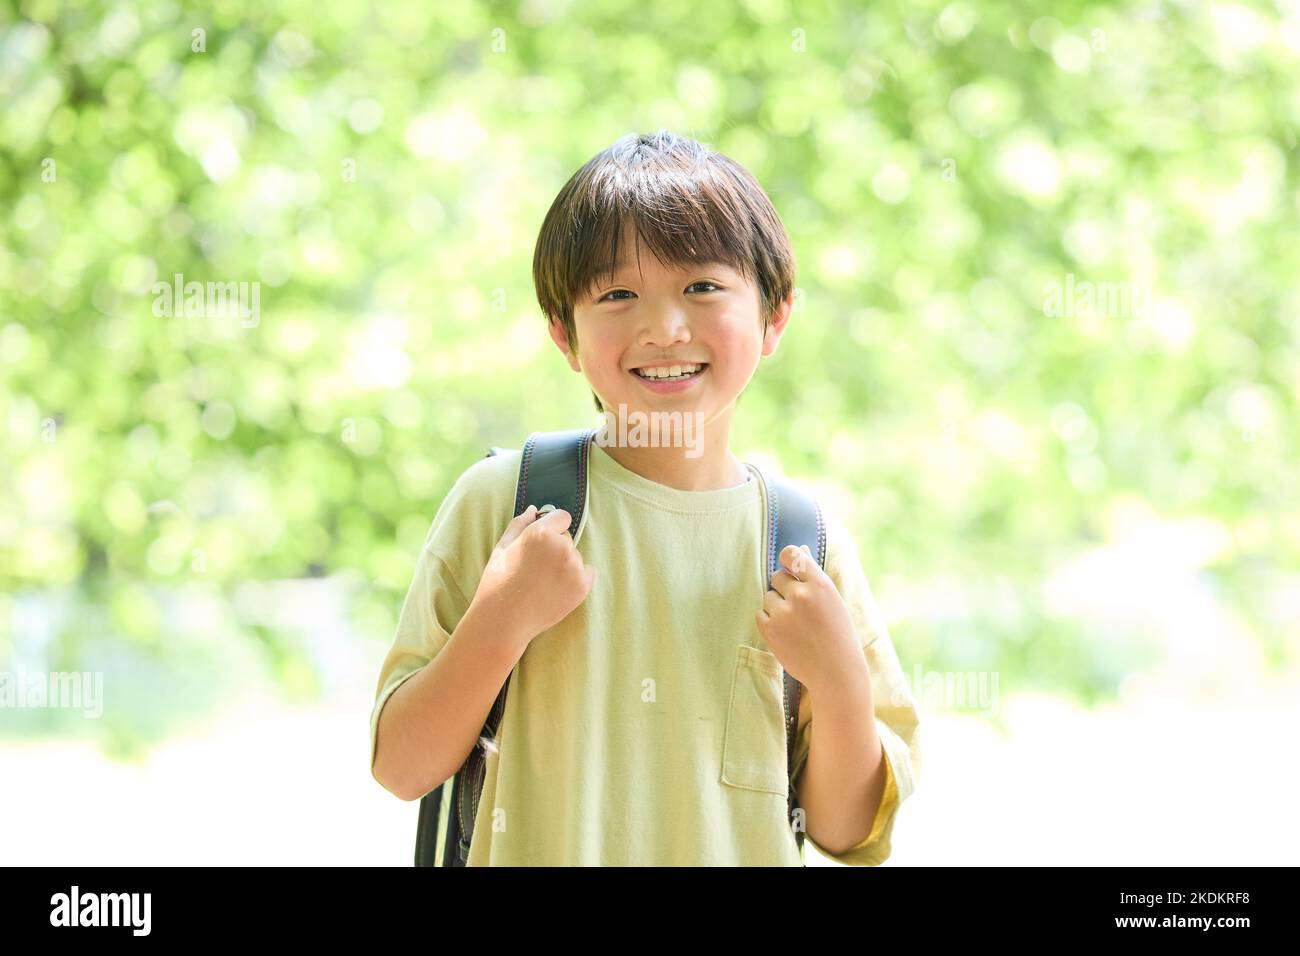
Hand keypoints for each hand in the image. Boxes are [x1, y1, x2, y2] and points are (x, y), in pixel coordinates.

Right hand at [471, 505, 594, 652]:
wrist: (503, 621)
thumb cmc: (498, 582)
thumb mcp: (502, 547)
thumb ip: (520, 524)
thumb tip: (534, 510)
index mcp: (541, 533)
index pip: (562, 516)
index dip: (551, 527)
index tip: (541, 541)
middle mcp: (562, 547)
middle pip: (567, 537)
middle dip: (555, 547)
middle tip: (535, 567)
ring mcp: (575, 568)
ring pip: (575, 556)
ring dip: (564, 564)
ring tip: (542, 582)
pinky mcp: (583, 587)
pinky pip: (586, 573)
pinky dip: (576, 579)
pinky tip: (555, 589)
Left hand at [755, 544, 865, 695]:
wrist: (836, 672)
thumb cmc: (838, 633)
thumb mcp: (832, 600)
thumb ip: (813, 575)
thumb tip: (800, 548)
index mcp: (820, 584)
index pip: (791, 554)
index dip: (787, 559)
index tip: (790, 567)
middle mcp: (800, 595)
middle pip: (777, 576)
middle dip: (785, 589)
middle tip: (800, 608)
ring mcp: (783, 613)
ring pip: (768, 596)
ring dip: (777, 606)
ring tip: (797, 625)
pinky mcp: (770, 630)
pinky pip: (760, 614)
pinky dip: (769, 621)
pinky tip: (787, 633)